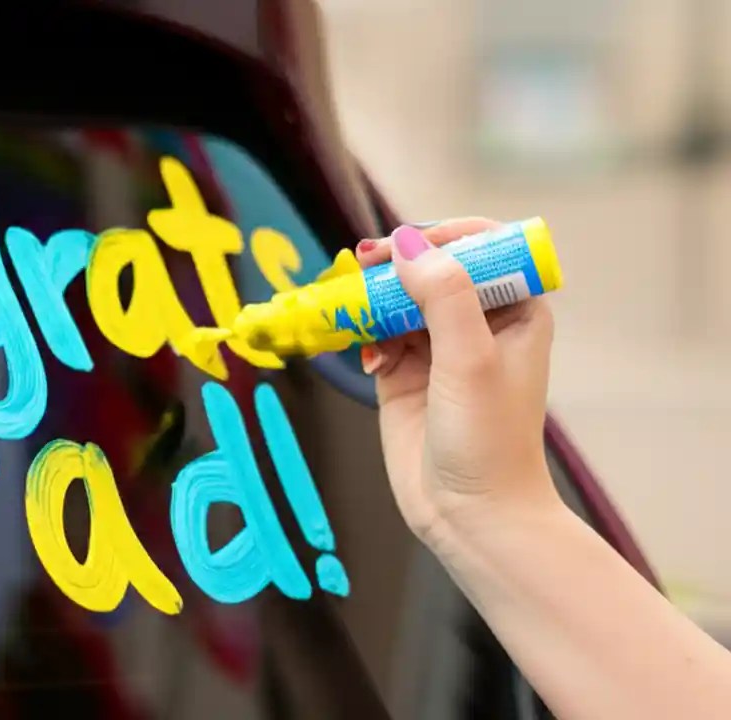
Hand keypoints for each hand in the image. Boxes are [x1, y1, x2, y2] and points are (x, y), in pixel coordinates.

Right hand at [355, 219, 560, 548]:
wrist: (470, 515)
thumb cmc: (489, 440)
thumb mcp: (470, 359)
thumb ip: (442, 296)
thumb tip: (404, 245)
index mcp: (514, 310)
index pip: (481, 247)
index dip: (443, 236)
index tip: (405, 244)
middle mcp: (477, 323)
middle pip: (430, 268)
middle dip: (396, 263)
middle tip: (362, 263)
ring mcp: (438, 349)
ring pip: (397, 299)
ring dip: (372, 298)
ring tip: (349, 306)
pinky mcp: (404, 374)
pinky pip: (377, 334)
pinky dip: (364, 335)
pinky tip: (367, 358)